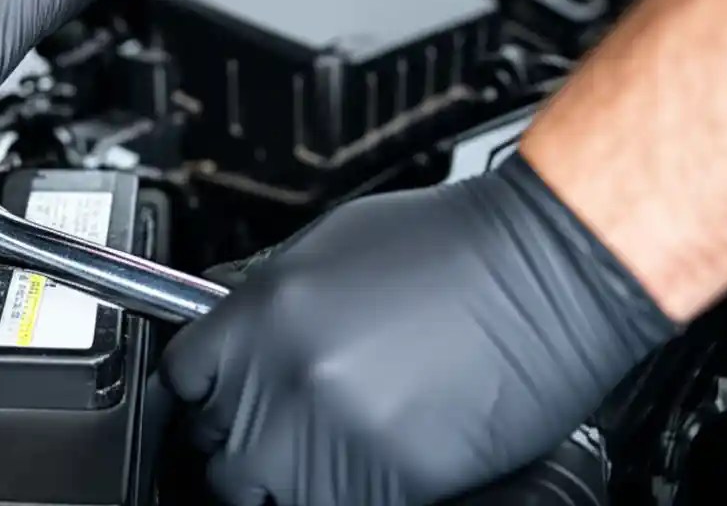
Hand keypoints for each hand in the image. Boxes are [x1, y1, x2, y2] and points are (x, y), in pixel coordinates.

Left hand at [161, 156, 674, 505]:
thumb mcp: (330, 246)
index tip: (214, 399)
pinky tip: (366, 460)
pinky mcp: (386, 483)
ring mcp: (330, 437)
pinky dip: (341, 493)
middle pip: (214, 445)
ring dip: (283, 479)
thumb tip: (235, 337)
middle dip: (239, 439)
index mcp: (262, 313)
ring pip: (262, 492)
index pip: (181, 377)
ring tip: (325, 448)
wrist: (545, 270)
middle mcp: (283, 379)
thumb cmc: (453, 247)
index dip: (200, 391)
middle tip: (278, 427)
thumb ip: (267, 302)